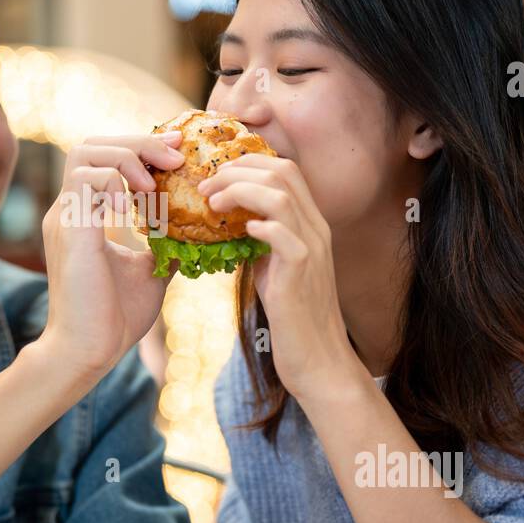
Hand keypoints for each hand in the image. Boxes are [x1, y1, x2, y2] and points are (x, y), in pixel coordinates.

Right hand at [37, 131, 184, 376]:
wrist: (88, 351)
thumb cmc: (113, 318)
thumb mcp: (149, 273)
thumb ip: (164, 248)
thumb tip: (194, 234)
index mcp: (85, 216)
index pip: (104, 158)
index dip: (141, 147)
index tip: (178, 149)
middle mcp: (70, 209)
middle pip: (93, 143)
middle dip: (138, 142)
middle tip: (176, 157)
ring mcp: (65, 216)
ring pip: (85, 151)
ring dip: (127, 157)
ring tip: (155, 185)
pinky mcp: (69, 228)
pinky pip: (86, 179)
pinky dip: (117, 182)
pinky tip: (138, 210)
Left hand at [196, 154, 364, 401]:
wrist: (318, 359)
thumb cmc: (292, 317)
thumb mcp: (275, 268)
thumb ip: (261, 243)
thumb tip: (233, 224)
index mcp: (310, 224)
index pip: (285, 169)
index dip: (247, 163)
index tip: (215, 177)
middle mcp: (316, 229)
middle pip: (281, 172)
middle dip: (236, 171)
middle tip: (205, 187)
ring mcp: (311, 248)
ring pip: (279, 195)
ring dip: (238, 191)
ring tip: (211, 204)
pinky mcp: (301, 271)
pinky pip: (281, 233)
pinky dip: (256, 224)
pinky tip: (237, 231)